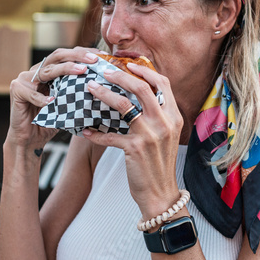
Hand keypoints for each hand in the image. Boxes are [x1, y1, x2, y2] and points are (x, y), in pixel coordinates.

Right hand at [5, 47, 106, 150]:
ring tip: (81, 71)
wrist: (30, 139)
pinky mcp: (16, 90)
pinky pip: (32, 94)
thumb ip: (77, 92)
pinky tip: (53, 101)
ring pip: (47, 71)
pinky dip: (43, 98)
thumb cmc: (50, 121)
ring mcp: (24, 79)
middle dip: (77, 56)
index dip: (82, 53)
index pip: (66, 56)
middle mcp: (36, 71)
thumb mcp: (67, 104)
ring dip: (65, 69)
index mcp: (48, 71)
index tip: (100, 55)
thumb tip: (103, 85)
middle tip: (93, 60)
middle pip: (56, 56)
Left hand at [80, 62, 182, 216]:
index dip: (145, 70)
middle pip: (142, 87)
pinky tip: (86, 131)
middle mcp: (164, 123)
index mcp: (173, 116)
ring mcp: (150, 135)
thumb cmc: (159, 164)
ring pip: (123, 105)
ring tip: (90, 89)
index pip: (163, 83)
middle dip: (120, 76)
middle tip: (104, 73)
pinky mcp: (134, 149)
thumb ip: (157, 116)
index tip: (130, 65)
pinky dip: (95, 133)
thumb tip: (137, 96)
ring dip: (103, 94)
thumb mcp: (166, 136)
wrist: (161, 194)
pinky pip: (109, 135)